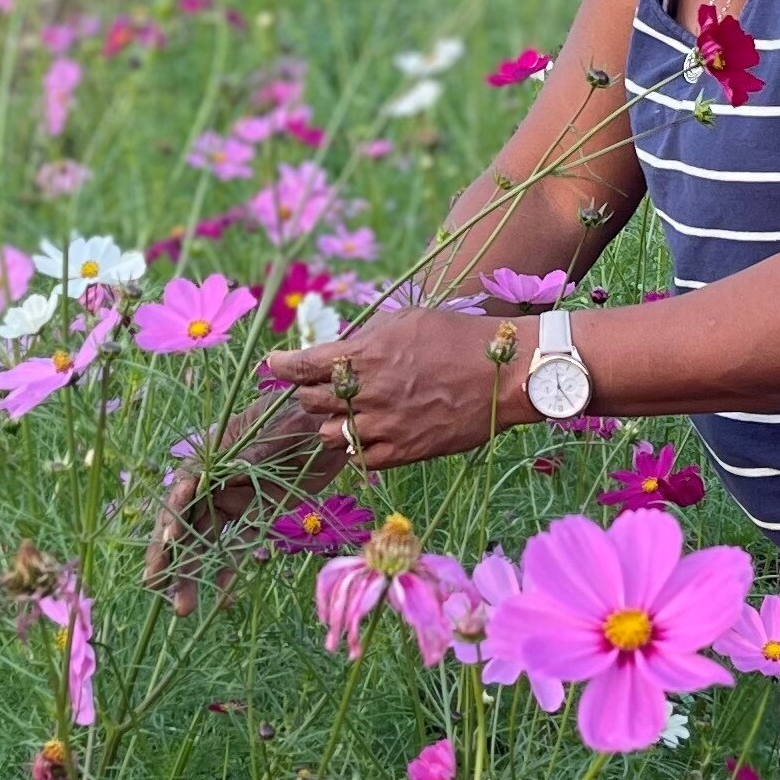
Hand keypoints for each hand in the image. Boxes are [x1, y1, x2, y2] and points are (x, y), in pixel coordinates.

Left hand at [145, 307, 510, 606]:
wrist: (504, 374)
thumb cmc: (458, 337)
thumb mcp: (406, 320)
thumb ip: (366, 337)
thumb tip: (338, 348)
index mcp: (364, 354)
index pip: (302, 366)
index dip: (282, 366)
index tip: (275, 364)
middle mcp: (367, 393)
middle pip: (311, 403)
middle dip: (310, 393)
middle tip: (320, 387)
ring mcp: (384, 426)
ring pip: (332, 435)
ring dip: (333, 423)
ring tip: (348, 413)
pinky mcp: (404, 452)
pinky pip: (361, 458)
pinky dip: (358, 446)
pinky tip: (368, 433)